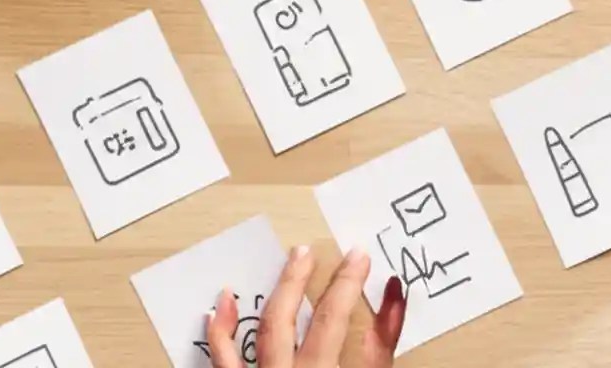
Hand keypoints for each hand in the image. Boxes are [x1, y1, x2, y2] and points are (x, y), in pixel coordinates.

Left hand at [206, 246, 406, 367]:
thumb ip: (380, 351)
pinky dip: (219, 332)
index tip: (361, 257)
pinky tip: (219, 307)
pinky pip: (221, 363)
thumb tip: (392, 299)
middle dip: (306, 280)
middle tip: (312, 252)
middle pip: (294, 320)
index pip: (340, 321)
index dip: (350, 284)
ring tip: (286, 263)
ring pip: (259, 333)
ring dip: (273, 294)